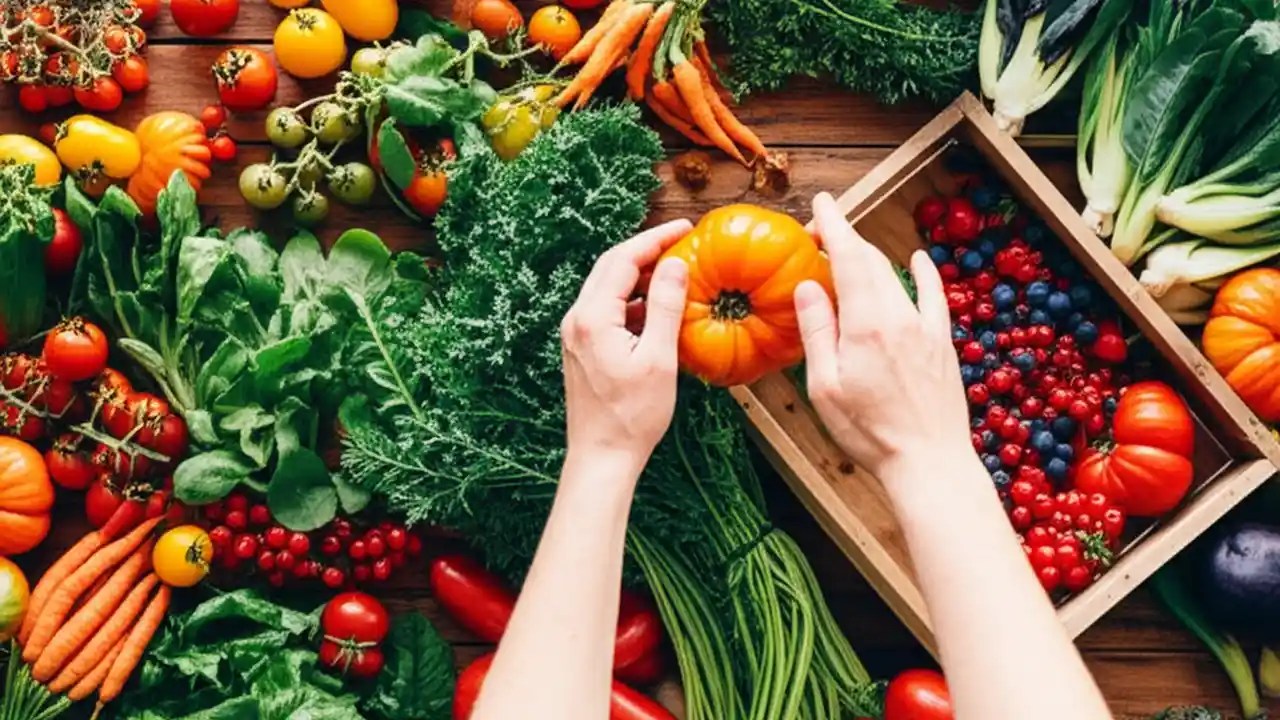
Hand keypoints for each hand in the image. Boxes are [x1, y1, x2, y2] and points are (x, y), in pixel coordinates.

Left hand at [561, 220, 691, 469]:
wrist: (601, 457)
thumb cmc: (632, 415)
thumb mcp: (659, 359)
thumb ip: (666, 307)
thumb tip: (676, 265)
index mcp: (592, 318)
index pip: (622, 260)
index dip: (655, 239)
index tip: (685, 229)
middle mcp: (576, 320)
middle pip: (610, 267)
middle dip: (646, 250)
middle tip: (681, 242)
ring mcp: (576, 334)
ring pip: (608, 288)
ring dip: (640, 276)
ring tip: (675, 272)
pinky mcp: (582, 348)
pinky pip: (607, 311)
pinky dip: (633, 301)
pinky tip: (658, 309)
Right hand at [794, 192, 972, 483]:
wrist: (928, 461)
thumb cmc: (869, 432)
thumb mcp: (825, 385)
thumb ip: (817, 330)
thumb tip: (807, 286)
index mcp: (866, 324)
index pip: (849, 258)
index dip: (833, 225)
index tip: (821, 204)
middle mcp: (900, 317)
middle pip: (871, 262)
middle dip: (845, 241)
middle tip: (819, 239)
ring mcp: (925, 328)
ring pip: (896, 276)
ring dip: (872, 258)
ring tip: (850, 254)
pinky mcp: (942, 344)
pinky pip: (934, 296)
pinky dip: (924, 273)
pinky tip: (919, 260)